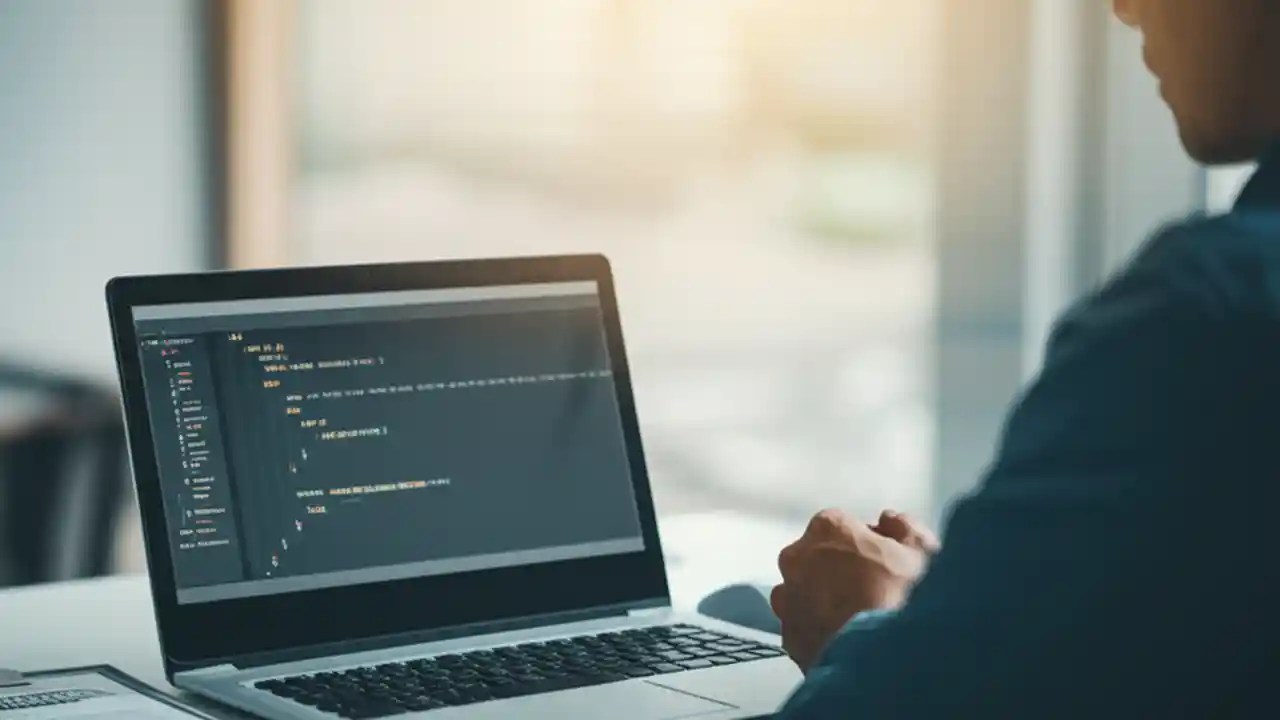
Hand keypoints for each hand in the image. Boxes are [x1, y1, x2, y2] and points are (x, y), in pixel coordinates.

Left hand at [770, 509, 938, 672]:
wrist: (883, 662)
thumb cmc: (901, 602)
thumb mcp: (923, 553)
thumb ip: (904, 528)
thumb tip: (892, 522)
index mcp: (828, 529)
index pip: (842, 525)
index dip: (865, 543)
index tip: (883, 559)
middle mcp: (797, 559)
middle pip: (818, 557)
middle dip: (840, 569)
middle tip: (874, 590)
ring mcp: (788, 599)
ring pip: (806, 592)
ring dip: (826, 600)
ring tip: (860, 618)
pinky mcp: (789, 636)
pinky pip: (804, 627)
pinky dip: (820, 631)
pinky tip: (847, 639)